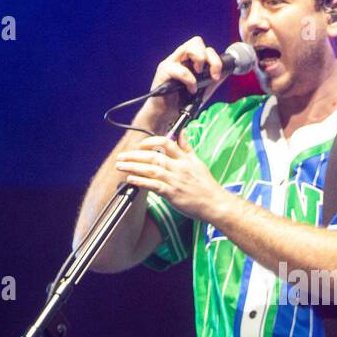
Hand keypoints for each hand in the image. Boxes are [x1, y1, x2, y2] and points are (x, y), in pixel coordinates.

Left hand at [116, 131, 232, 223]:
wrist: (215, 204)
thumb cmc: (206, 186)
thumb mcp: (198, 162)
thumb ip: (187, 147)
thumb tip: (182, 132)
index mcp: (184, 159)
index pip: (166, 143)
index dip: (150, 142)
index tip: (139, 145)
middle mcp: (179, 168)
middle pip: (153, 156)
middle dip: (134, 155)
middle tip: (122, 156)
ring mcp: (175, 180)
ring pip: (151, 170)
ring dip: (133, 167)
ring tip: (121, 166)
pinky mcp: (172, 194)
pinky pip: (153, 185)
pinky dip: (141, 182)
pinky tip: (131, 180)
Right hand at [138, 37, 223, 128]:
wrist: (166, 114)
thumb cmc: (182, 101)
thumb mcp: (202, 90)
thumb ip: (213, 80)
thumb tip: (227, 72)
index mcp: (189, 60)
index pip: (205, 48)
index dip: (215, 60)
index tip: (217, 76)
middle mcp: (180, 58)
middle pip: (197, 42)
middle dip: (209, 57)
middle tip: (211, 74)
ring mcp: (171, 63)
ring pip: (188, 47)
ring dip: (199, 60)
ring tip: (199, 76)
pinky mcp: (163, 71)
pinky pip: (180, 69)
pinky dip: (189, 80)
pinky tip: (190, 89)